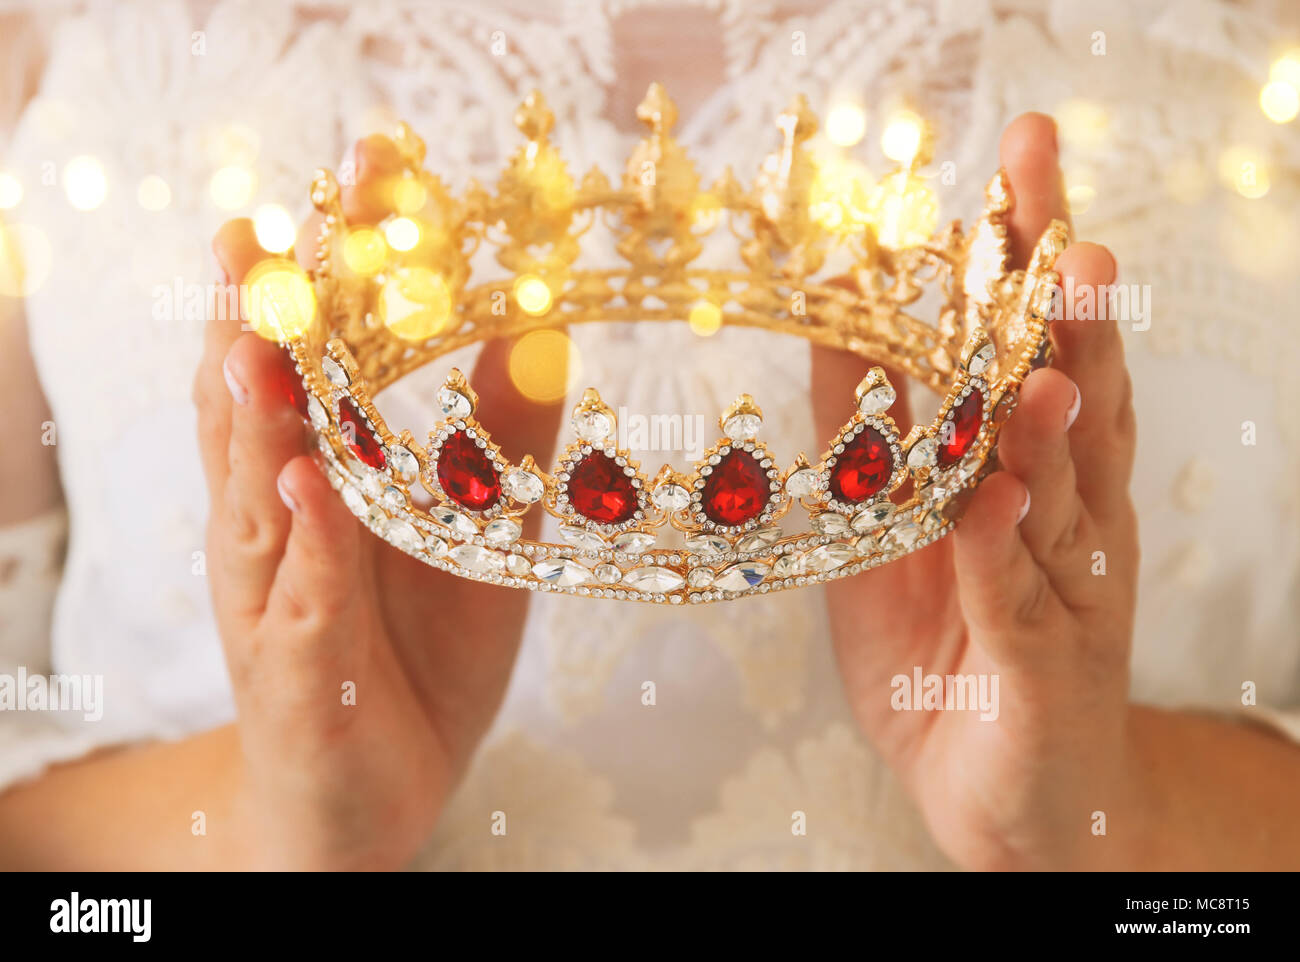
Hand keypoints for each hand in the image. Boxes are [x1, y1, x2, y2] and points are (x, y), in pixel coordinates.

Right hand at [195, 136, 561, 868]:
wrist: (368, 799)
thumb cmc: (410, 656)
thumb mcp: (477, 537)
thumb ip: (498, 438)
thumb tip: (540, 329)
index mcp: (320, 484)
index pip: (314, 358)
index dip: (332, 269)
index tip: (367, 170)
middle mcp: (279, 528)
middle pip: (256, 407)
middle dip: (260, 318)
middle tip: (259, 226)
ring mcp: (276, 602)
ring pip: (254, 498)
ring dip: (255, 418)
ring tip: (257, 342)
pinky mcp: (297, 678)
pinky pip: (299, 607)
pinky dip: (307, 549)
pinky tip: (311, 493)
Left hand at [815, 113, 1140, 869]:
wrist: (1006, 796)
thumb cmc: (950, 651)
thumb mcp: (893, 530)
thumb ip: (876, 434)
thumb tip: (832, 330)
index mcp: (1037, 475)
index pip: (1040, 345)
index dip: (1034, 258)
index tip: (1027, 161)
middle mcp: (1068, 518)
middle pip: (1076, 395)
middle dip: (1068, 307)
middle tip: (1068, 224)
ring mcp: (1064, 592)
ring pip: (1067, 490)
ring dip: (1055, 412)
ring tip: (1051, 337)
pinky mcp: (1041, 667)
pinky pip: (1017, 600)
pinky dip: (1006, 546)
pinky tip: (1001, 493)